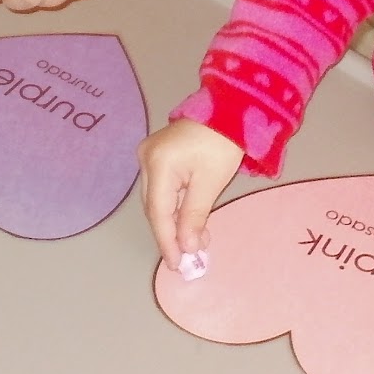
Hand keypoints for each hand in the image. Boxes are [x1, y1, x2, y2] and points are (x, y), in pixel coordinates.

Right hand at [139, 118, 245, 267]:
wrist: (228, 110)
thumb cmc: (222, 143)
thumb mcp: (211, 183)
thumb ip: (194, 216)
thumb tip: (188, 247)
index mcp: (158, 164)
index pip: (158, 212)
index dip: (167, 241)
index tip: (176, 264)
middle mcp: (146, 159)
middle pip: (154, 206)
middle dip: (170, 234)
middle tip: (189, 258)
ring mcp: (149, 155)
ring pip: (157, 199)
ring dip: (174, 222)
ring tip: (196, 241)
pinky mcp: (157, 155)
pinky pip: (162, 188)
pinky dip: (174, 206)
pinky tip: (189, 220)